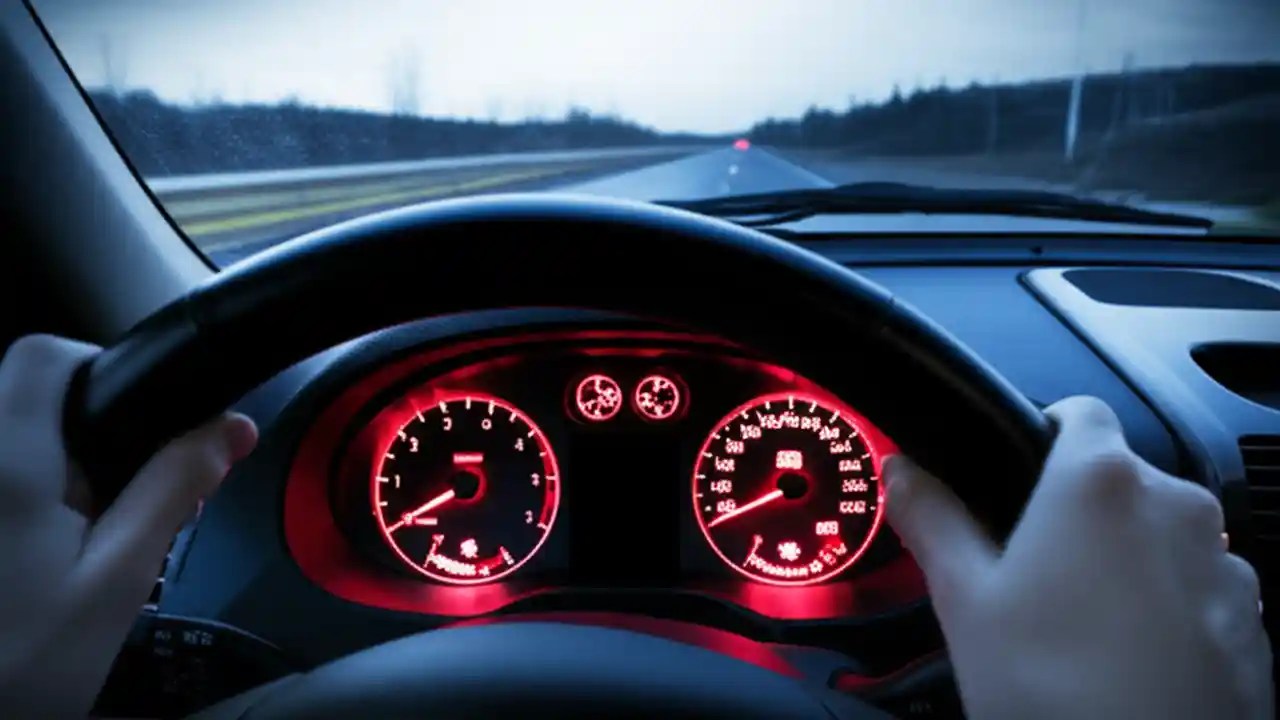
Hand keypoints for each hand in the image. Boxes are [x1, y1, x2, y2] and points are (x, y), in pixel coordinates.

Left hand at [0, 335, 256, 716]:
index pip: (44, 356)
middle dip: (86, 431)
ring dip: (56, 467)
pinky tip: (43, 554)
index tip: (140, 416)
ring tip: (79, 536)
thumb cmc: (20, 666)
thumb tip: (229, 431)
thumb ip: (173, 491)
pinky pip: (1, 478)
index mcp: (10, 465)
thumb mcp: (117, 578)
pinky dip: (30, 495)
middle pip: (28, 395)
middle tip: (114, 499)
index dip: (100, 367)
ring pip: (13, 437)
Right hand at [886, 396, 1271, 719]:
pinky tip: (1124, 657)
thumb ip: (932, 518)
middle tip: (1029, 576)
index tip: (1017, 478)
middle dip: (1076, 513)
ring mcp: (1223, 565)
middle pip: (1117, 479)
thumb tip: (902, 471)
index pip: (1077, 410)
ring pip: (1159, 536)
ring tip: (1078, 626)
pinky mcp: (1250, 620)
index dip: (1041, 435)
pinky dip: (1165, 607)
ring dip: (1125, 560)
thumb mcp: (966, 600)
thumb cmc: (1054, 690)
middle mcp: (1176, 507)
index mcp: (1098, 482)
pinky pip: (1197, 589)